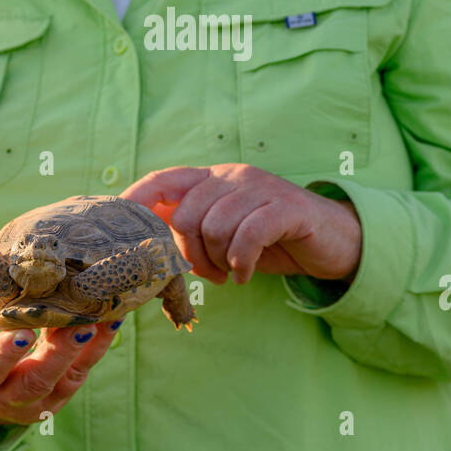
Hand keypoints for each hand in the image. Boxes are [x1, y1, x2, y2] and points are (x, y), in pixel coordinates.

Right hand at [0, 283, 121, 431]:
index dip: (5, 354)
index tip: (23, 332)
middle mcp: (2, 399)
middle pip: (33, 383)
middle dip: (59, 355)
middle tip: (79, 326)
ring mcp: (32, 402)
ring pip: (61, 382)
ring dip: (84, 351)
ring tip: (102, 318)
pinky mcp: (55, 396)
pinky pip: (79, 375)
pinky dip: (97, 349)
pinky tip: (110, 321)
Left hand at [120, 163, 360, 286]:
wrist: (334, 240)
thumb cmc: (271, 240)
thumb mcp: (225, 234)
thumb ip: (190, 232)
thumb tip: (143, 249)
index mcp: (213, 179)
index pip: (164, 179)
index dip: (136, 199)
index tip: (116, 225)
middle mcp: (234, 176)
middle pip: (186, 214)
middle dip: (190, 254)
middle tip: (208, 273)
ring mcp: (262, 188)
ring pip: (215, 227)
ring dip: (218, 262)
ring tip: (230, 273)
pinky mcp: (287, 207)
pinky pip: (249, 235)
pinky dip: (241, 262)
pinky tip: (245, 274)